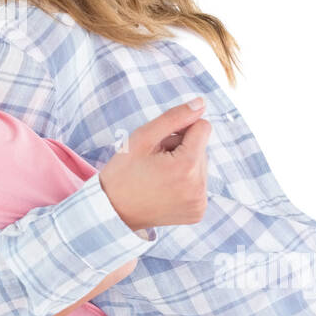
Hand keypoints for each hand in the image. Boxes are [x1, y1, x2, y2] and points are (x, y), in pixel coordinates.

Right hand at [98, 99, 211, 230]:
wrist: (112, 211)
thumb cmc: (123, 172)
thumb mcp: (143, 137)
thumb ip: (175, 118)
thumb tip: (202, 104)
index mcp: (187, 166)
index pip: (203, 127)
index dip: (181, 130)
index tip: (161, 144)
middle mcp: (199, 187)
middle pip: (202, 147)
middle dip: (181, 148)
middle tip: (154, 162)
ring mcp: (199, 203)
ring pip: (201, 165)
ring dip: (183, 164)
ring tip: (158, 175)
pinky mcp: (197, 212)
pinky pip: (199, 183)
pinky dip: (185, 182)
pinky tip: (165, 188)